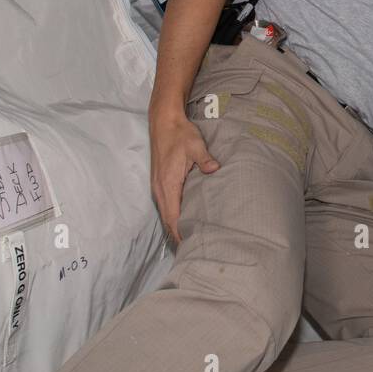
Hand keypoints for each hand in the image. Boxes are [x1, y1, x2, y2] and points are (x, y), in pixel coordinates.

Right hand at [149, 110, 219, 243]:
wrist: (164, 122)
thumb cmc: (180, 134)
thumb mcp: (195, 145)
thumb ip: (204, 159)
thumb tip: (214, 169)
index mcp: (168, 183)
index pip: (172, 216)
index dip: (179, 233)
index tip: (189, 247)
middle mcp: (160, 188)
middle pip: (168, 220)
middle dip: (178, 235)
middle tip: (194, 249)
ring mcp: (158, 186)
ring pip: (166, 214)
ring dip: (175, 226)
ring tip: (190, 240)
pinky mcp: (160, 183)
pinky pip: (166, 206)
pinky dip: (173, 216)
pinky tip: (184, 220)